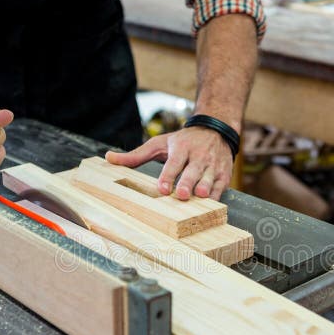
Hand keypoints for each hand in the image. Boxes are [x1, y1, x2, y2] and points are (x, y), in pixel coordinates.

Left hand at [106, 127, 232, 199]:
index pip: (174, 163)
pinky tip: (209, 205)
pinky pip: (220, 188)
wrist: (216, 130)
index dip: (168, 175)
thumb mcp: (159, 143)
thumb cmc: (183, 141)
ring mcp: (213, 166)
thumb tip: (109, 158)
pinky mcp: (224, 175)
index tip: (162, 188)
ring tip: (199, 197)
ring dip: (204, 189)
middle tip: (181, 194)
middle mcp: (198, 156)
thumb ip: (136, 155)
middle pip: (192, 172)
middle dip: (187, 183)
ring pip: (209, 180)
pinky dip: (215, 196)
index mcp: (181, 148)